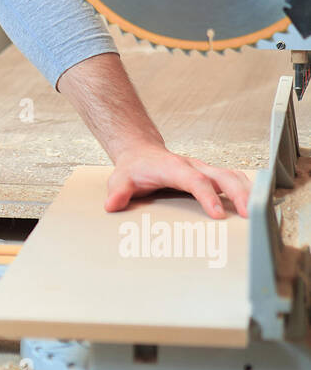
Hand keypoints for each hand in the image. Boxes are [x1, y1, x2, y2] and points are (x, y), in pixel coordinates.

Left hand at [104, 144, 250, 219]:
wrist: (141, 154)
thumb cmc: (134, 169)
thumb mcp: (120, 179)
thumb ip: (118, 192)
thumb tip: (111, 206)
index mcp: (175, 168)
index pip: (196, 181)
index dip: (208, 197)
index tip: (218, 215)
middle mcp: (194, 167)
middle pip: (223, 177)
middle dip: (238, 194)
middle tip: (249, 215)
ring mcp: (204, 171)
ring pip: (232, 177)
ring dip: (246, 193)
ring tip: (258, 214)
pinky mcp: (209, 176)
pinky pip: (232, 181)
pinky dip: (245, 192)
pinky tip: (253, 207)